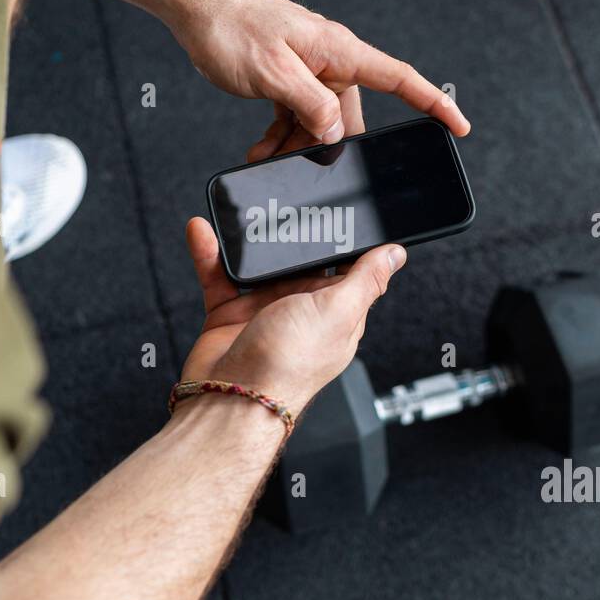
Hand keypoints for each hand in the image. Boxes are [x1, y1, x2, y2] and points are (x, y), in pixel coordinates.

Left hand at [169, 0, 468, 149]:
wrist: (196, 5)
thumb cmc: (233, 26)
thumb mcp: (273, 74)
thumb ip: (312, 106)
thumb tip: (337, 134)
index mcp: (339, 52)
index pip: (400, 80)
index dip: (434, 104)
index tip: (459, 126)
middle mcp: (331, 60)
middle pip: (350, 116)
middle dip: (329, 146)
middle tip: (298, 164)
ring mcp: (309, 69)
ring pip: (319, 121)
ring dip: (296, 144)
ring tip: (265, 155)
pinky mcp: (287, 78)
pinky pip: (296, 115)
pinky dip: (282, 134)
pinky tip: (261, 148)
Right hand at [179, 217, 405, 414]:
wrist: (232, 398)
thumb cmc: (288, 365)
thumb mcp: (339, 311)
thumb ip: (365, 279)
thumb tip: (395, 255)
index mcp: (337, 311)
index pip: (346, 266)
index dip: (341, 237)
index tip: (334, 205)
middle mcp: (302, 310)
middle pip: (299, 258)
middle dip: (288, 232)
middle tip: (279, 200)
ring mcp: (264, 312)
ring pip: (256, 263)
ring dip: (245, 240)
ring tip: (239, 211)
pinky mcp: (230, 314)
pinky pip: (220, 275)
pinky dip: (210, 254)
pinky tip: (204, 233)